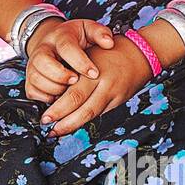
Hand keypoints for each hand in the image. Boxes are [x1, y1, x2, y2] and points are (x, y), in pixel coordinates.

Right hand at [23, 17, 115, 103]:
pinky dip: (45, 97)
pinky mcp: (30, 78)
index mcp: (60, 36)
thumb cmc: (75, 38)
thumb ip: (100, 33)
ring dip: (53, 88)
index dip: (80, 62)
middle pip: (43, 62)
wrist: (53, 40)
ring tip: (68, 90)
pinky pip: (31, 91)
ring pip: (35, 78)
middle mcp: (43, 49)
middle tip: (76, 81)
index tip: (94, 74)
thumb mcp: (88, 29)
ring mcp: (34, 64)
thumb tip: (109, 43)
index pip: (66, 47)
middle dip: (60, 76)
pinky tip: (59, 97)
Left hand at [40, 33, 154, 137]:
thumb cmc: (108, 53)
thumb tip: (54, 95)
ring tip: (58, 131)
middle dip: (64, 122)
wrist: (139, 53)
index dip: (58, 110)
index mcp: (93, 73)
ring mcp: (114, 95)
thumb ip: (74, 75)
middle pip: (83, 109)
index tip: (45, 118)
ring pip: (92, 115)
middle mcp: (104, 86)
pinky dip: (85, 120)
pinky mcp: (119, 101)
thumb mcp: (88, 57)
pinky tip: (74, 124)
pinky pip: (100, 113)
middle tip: (49, 129)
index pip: (73, 96)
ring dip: (73, 125)